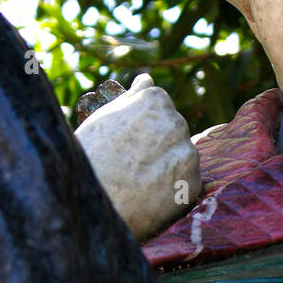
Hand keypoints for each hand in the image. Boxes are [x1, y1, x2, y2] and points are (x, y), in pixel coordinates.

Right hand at [74, 74, 201, 241]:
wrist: (93, 205)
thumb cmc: (90, 158)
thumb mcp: (104, 119)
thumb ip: (133, 98)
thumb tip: (147, 78)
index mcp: (155, 99)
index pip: (162, 108)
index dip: (144, 128)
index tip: (129, 143)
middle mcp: (177, 122)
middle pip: (175, 133)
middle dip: (159, 147)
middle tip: (131, 166)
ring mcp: (187, 153)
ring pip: (182, 159)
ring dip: (167, 169)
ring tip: (138, 183)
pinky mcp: (193, 184)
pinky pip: (187, 185)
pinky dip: (173, 192)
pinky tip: (150, 198)